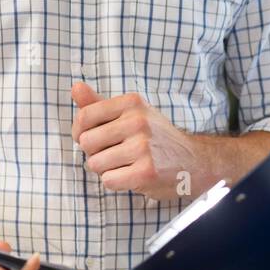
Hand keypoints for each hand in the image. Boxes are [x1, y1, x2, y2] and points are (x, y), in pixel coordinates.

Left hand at [71, 81, 209, 201]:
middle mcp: (138, 121)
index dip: (80, 131)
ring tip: (125, 164)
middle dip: (94, 152)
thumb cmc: (155, 138)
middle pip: (86, 142)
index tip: (92, 137)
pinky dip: (116, 182)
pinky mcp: (146, 172)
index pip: (85, 116)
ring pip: (95, 164)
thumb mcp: (131, 113)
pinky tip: (132, 175)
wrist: (193, 161)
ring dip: (105, 169)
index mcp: (132, 103)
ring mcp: (142, 147)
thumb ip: (99, 103)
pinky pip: (108, 180)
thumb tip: (75, 87)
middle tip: (114, 153)